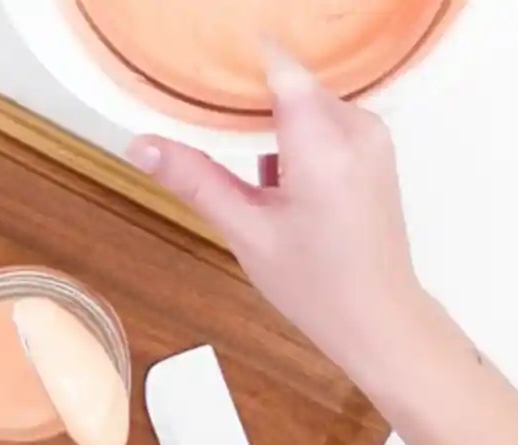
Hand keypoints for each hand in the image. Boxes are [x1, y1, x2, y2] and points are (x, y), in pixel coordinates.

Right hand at [126, 45, 423, 375]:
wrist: (377, 315)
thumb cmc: (316, 284)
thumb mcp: (245, 233)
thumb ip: (194, 180)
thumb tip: (141, 145)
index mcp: (323, 149)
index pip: (281, 70)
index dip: (241, 57)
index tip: (203, 57)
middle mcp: (357, 130)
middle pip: (289, 85)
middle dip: (249, 106)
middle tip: (211, 135)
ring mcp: (372, 135)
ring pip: (305, 102)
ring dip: (274, 126)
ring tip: (258, 181)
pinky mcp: (375, 145)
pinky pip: (326, 118)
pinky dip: (298, 138)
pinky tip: (284, 183)